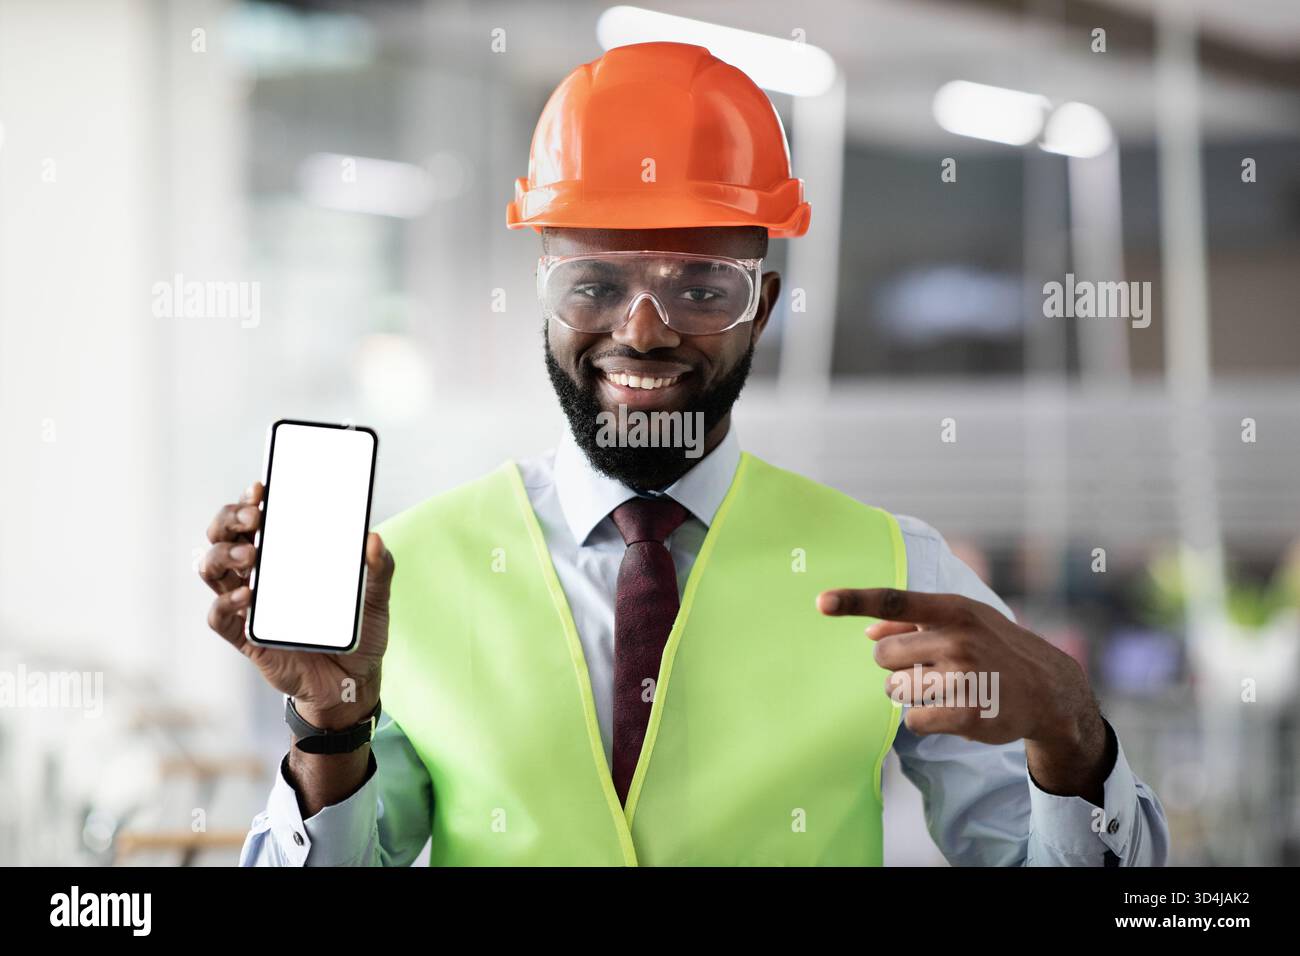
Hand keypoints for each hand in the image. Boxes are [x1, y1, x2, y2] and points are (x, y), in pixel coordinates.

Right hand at [199, 481, 395, 729]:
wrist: (353, 682)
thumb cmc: (358, 632)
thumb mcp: (376, 598)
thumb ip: (378, 568)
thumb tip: (373, 538)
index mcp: (285, 557)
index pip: (255, 519)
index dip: (249, 500)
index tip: (261, 487)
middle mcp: (259, 575)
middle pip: (223, 536)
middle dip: (231, 518)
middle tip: (257, 517)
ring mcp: (248, 605)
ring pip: (212, 569)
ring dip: (224, 554)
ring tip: (252, 554)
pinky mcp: (245, 637)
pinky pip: (219, 616)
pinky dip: (226, 602)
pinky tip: (246, 596)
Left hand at [817, 587, 1109, 802]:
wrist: (1048, 689)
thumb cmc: (994, 647)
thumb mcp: (963, 620)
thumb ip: (912, 624)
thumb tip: (867, 631)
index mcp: (952, 610)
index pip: (895, 601)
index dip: (855, 600)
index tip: (821, 602)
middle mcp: (957, 638)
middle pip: (883, 656)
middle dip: (896, 665)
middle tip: (927, 667)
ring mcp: (964, 677)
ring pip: (895, 690)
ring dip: (909, 693)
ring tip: (944, 688)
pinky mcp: (966, 714)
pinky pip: (913, 720)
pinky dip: (924, 719)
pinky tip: (951, 710)